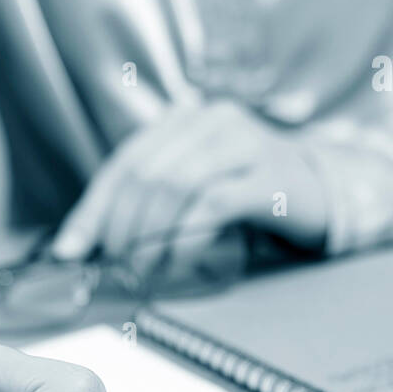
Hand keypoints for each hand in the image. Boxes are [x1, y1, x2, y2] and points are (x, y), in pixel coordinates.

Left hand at [52, 99, 326, 279]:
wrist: (322, 193)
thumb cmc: (249, 198)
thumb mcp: (193, 194)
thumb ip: (145, 209)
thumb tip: (81, 247)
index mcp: (185, 121)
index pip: (124, 163)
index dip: (92, 210)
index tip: (70, 252)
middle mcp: (211, 121)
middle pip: (146, 175)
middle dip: (121, 228)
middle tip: (117, 268)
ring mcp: (243, 143)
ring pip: (175, 186)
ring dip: (151, 237)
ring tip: (144, 270)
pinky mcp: (267, 175)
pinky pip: (212, 205)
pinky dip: (186, 239)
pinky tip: (177, 263)